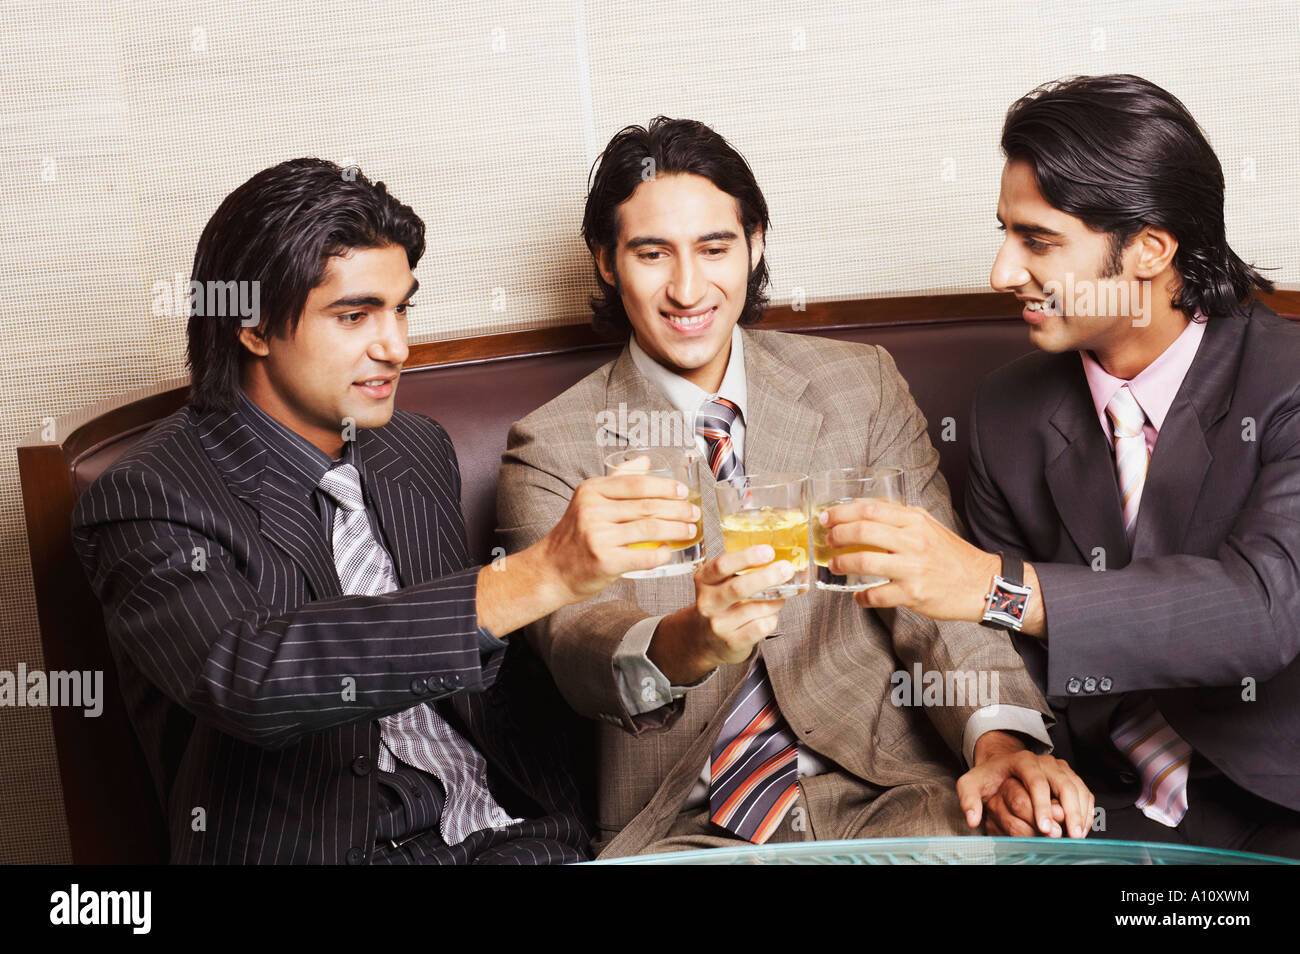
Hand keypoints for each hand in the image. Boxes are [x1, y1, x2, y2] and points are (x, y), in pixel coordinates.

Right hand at [539, 470, 700, 603]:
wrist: (550, 571)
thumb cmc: (575, 535)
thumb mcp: (588, 500)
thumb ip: (617, 479)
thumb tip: (646, 460)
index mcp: (591, 491)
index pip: (636, 483)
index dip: (664, 486)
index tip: (683, 492)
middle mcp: (592, 510)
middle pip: (647, 506)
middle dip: (677, 509)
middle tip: (694, 513)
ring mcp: (598, 536)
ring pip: (649, 529)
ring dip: (676, 530)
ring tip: (689, 531)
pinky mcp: (604, 561)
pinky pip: (643, 557)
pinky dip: (661, 554)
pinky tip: (670, 552)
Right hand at [647, 546, 795, 684]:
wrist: (704, 640)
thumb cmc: (721, 604)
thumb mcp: (721, 583)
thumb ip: (744, 571)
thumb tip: (786, 561)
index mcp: (704, 581)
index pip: (722, 566)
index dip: (747, 557)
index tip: (769, 551)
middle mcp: (708, 603)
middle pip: (738, 588)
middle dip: (767, 577)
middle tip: (786, 569)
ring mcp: (719, 625)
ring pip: (756, 608)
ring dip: (776, 600)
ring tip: (780, 596)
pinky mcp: (732, 642)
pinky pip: (762, 626)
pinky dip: (772, 618)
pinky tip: (769, 616)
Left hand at [817, 498, 997, 621]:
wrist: (981, 582)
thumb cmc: (952, 555)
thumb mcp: (928, 525)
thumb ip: (900, 518)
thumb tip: (866, 512)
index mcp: (914, 520)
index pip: (869, 509)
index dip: (842, 513)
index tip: (827, 519)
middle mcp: (913, 541)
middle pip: (862, 531)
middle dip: (837, 536)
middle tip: (828, 540)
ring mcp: (913, 568)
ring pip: (865, 562)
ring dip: (842, 564)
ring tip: (835, 565)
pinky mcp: (913, 594)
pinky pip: (877, 596)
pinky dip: (862, 597)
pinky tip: (858, 596)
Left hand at [957, 731, 1094, 838]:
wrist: (1002, 764)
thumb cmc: (989, 776)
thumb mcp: (971, 783)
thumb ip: (968, 798)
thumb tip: (972, 819)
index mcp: (1022, 760)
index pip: (1036, 782)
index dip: (1042, 806)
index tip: (1044, 828)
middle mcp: (1045, 762)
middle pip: (1064, 784)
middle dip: (1070, 811)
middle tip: (1070, 835)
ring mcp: (1060, 768)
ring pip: (1077, 788)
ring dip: (1081, 813)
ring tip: (1077, 836)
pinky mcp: (1070, 777)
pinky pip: (1084, 793)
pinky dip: (1086, 811)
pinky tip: (1082, 829)